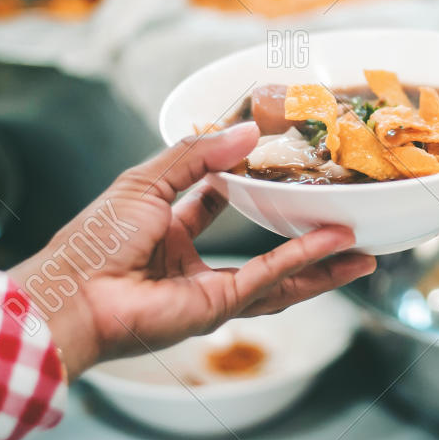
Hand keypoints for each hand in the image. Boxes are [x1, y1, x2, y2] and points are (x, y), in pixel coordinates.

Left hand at [8, 123, 375, 376]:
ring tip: (363, 246)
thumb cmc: (93, 241)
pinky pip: (271, 279)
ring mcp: (209, 288)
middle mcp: (191, 262)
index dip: (245, 183)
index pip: (214, 202)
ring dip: (322, 260)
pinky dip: (305, 262)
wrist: (75, 292)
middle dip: (302, 236)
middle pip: (260, 246)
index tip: (276, 161)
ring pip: (280, 275)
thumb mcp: (148, 180)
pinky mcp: (219, 306)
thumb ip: (198, 155)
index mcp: (166, 229)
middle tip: (338, 216)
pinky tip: (336, 245)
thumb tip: (247, 133)